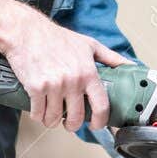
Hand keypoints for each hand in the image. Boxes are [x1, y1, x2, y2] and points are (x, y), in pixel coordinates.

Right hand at [3, 18, 126, 133]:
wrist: (26, 32)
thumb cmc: (56, 38)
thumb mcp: (88, 44)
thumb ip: (110, 57)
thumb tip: (130, 66)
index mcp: (88, 72)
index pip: (101, 105)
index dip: (100, 121)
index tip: (95, 125)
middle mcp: (73, 81)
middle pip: (76, 118)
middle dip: (72, 125)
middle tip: (68, 122)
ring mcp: (54, 85)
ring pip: (54, 119)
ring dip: (52, 121)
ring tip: (51, 115)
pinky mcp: (36, 88)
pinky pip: (38, 113)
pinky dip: (37, 115)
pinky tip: (38, 110)